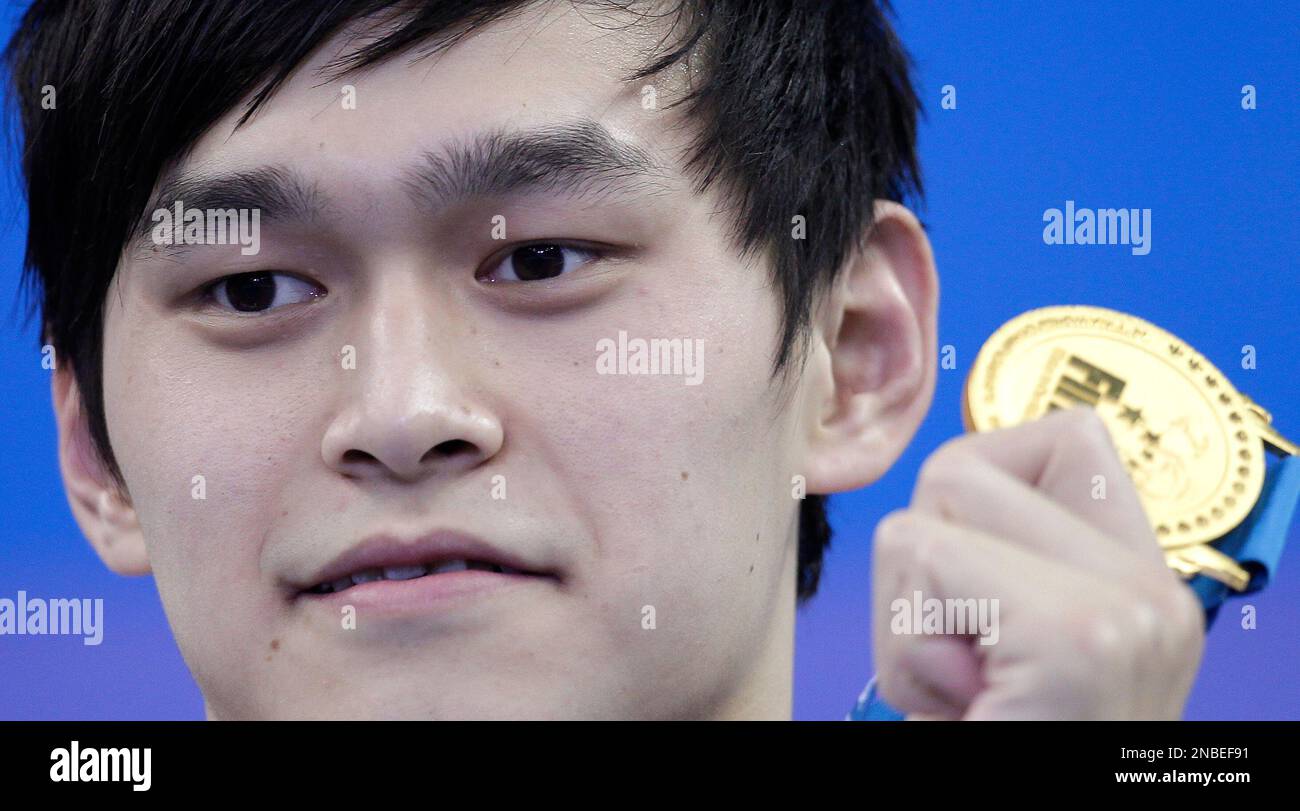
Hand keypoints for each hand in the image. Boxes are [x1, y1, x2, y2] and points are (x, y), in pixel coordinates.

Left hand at [871, 406, 1206, 719]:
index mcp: (1146, 590)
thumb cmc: (1003, 746)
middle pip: (961, 464)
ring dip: (907, 617)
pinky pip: (916, 557)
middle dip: (922, 565)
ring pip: (924, 511)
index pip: (1064, 437)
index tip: (972, 606)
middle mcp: (1154, 591)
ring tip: (966, 696)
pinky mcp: (1073, 634)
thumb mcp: (1014, 662)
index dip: (969, 501)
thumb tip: (941, 498)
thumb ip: (1005, 573)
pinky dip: (904, 647)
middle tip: (966, 667)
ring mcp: (1125, 605)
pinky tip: (966, 711)